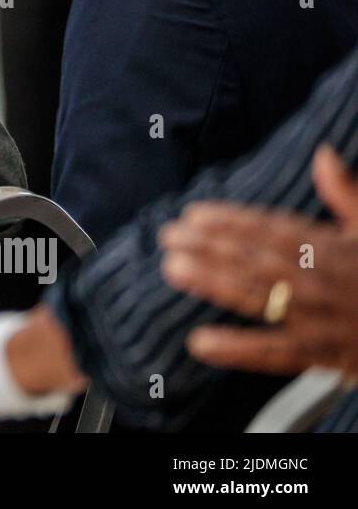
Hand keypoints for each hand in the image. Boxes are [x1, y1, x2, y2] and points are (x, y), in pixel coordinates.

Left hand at [159, 146, 357, 378]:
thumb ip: (346, 193)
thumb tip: (323, 153)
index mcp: (332, 249)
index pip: (274, 230)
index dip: (231, 221)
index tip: (192, 214)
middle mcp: (322, 280)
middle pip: (257, 260)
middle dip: (208, 246)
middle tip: (168, 237)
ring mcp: (320, 319)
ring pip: (259, 298)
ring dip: (213, 283)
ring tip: (172, 269)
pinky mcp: (323, 356)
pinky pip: (275, 352)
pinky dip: (236, 349)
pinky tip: (199, 343)